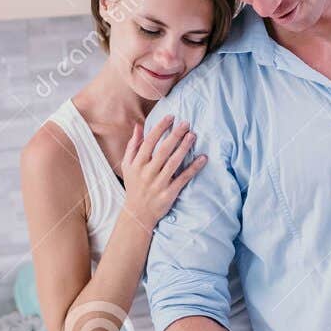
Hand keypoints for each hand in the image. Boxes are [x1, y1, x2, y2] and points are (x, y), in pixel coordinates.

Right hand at [119, 116, 204, 230]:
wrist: (137, 213)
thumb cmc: (134, 185)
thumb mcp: (127, 165)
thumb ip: (133, 145)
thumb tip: (138, 126)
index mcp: (137, 164)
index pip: (149, 142)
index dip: (160, 128)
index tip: (171, 117)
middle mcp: (147, 172)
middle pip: (162, 150)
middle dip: (174, 135)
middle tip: (186, 123)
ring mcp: (158, 183)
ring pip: (173, 163)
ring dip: (184, 148)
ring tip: (193, 135)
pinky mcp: (169, 193)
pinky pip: (183, 178)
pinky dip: (193, 168)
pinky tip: (203, 158)